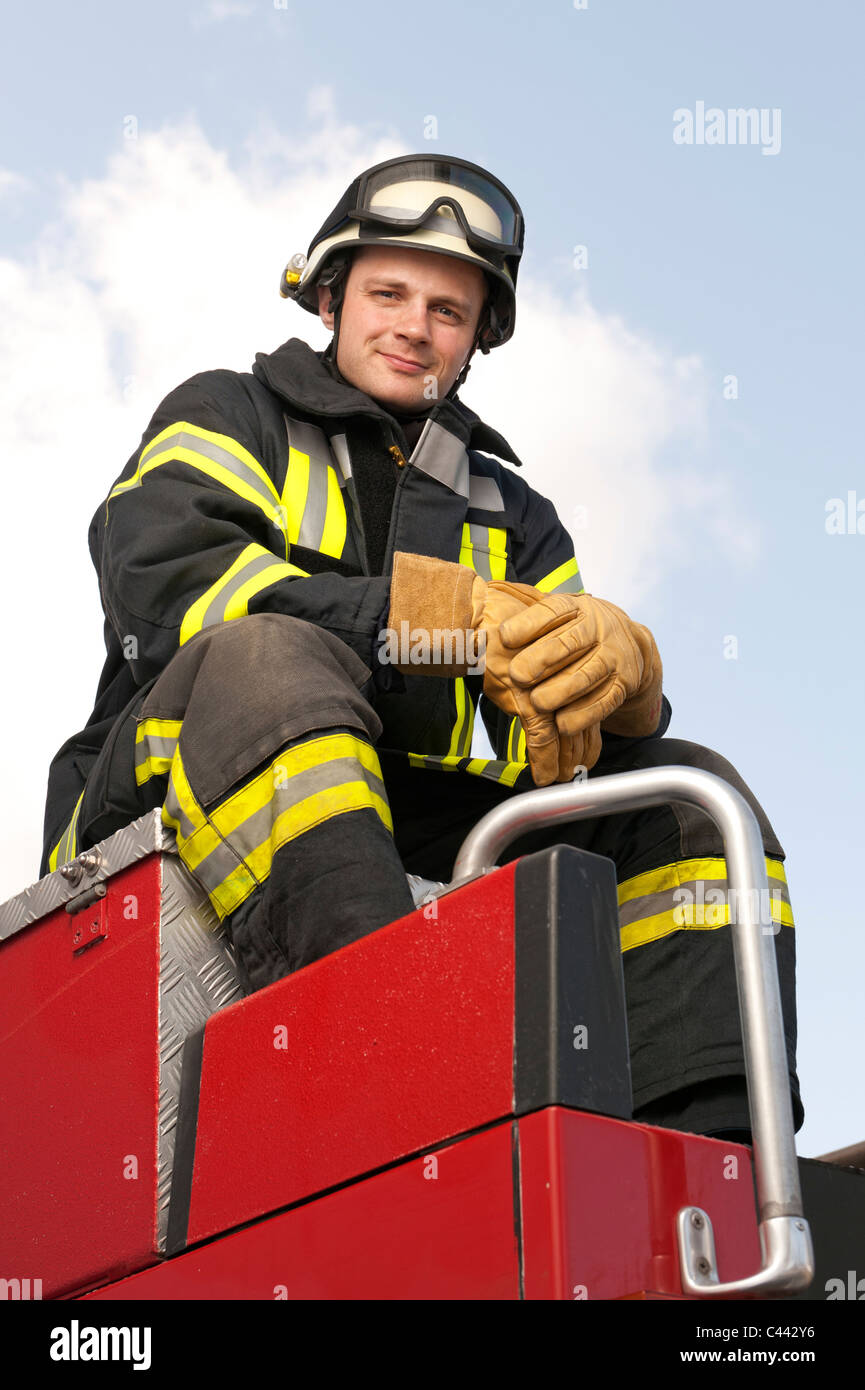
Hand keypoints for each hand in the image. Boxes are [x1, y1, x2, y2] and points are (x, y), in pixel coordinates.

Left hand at [499, 592, 661, 737]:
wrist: (627, 641)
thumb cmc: (575, 631)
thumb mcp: (557, 615)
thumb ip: (526, 617)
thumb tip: (486, 616)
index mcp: (576, 607)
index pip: (552, 611)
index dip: (528, 624)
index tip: (504, 636)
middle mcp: (598, 628)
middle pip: (569, 643)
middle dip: (542, 659)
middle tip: (517, 675)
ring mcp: (613, 656)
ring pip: (587, 674)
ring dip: (562, 690)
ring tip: (538, 703)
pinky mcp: (624, 683)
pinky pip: (605, 701)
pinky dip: (584, 714)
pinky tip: (563, 725)